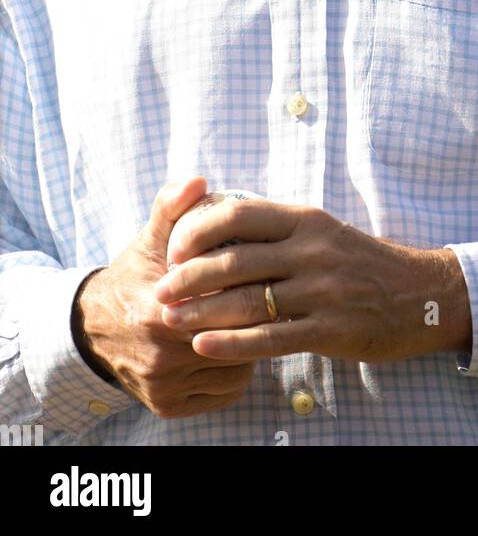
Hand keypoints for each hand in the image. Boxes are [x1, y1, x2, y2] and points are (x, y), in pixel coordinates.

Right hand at [73, 178, 255, 418]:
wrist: (95, 325)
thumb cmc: (135, 274)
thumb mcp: (151, 237)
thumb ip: (172, 206)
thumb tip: (197, 180)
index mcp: (159, 311)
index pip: (226, 300)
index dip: (251, 282)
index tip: (266, 268)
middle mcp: (161, 355)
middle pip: (233, 334)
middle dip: (256, 313)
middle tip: (272, 292)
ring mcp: (165, 385)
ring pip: (236, 365)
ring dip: (250, 343)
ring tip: (257, 316)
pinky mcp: (168, 406)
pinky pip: (225, 391)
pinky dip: (236, 370)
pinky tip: (236, 345)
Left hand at [153, 200, 471, 363]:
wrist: (421, 294)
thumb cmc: (360, 262)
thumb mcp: (322, 232)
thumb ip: (277, 231)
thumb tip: (218, 226)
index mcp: (306, 220)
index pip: (239, 214)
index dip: (199, 230)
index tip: (174, 248)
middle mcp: (312, 251)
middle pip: (235, 262)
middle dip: (188, 278)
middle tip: (158, 291)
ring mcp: (322, 291)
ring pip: (248, 302)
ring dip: (201, 314)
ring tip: (170, 321)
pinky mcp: (330, 329)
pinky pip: (271, 338)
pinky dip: (232, 344)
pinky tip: (204, 347)